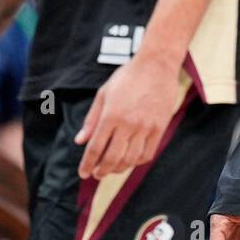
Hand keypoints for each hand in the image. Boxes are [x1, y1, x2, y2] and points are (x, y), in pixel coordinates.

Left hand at [75, 50, 182, 179]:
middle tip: (96, 174)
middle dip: (101, 170)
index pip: (95, 148)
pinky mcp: (159, 128)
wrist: (157, 65)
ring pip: (130, 159)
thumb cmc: (128, 77)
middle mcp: (128, 124)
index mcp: (111, 115)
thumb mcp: (104, 94)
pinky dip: (137, 161)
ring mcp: (145, 127)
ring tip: (112, 169)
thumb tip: (79, 140)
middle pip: (112, 158)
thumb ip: (92, 119)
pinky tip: (130, 160)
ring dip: (118, 169)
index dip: (87, 164)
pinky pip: (147, 153)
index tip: (83, 173)